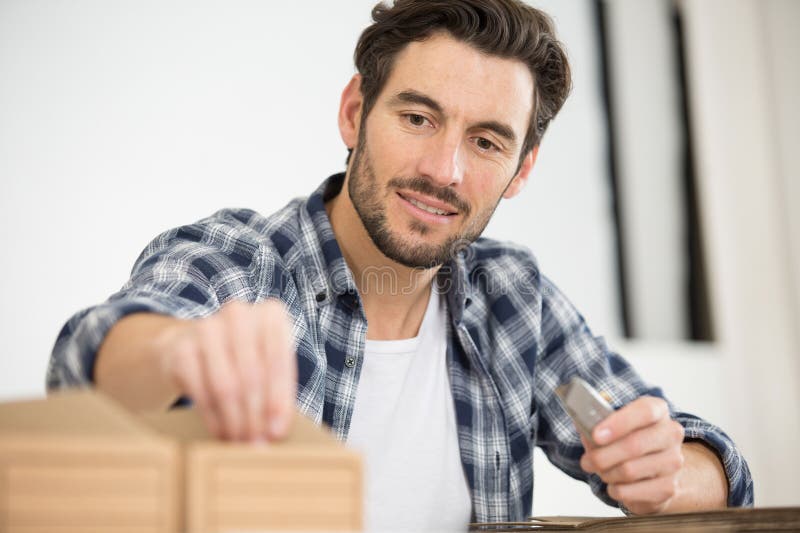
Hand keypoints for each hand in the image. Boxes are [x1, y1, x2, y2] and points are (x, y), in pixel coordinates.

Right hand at [156, 299, 296, 441]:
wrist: (191, 344)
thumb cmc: (243, 358)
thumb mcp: (267, 362)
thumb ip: (278, 391)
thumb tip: (275, 433)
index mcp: (270, 313)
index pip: (279, 360)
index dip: (279, 400)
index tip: (278, 432)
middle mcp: (239, 313)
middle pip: (252, 375)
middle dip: (256, 416)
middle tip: (258, 444)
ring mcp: (206, 327)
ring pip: (226, 386)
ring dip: (235, 421)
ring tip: (241, 442)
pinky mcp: (180, 348)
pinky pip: (201, 392)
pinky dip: (213, 418)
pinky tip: (221, 433)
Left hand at [579, 396, 684, 514]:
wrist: (656, 469)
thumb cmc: (629, 439)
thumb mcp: (614, 422)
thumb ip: (598, 418)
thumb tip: (584, 422)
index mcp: (658, 410)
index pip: (645, 411)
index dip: (619, 423)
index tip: (596, 435)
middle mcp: (670, 434)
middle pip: (634, 445)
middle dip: (602, 455)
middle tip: (587, 461)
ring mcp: (673, 461)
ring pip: (630, 470)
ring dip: (607, 473)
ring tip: (601, 472)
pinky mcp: (669, 487)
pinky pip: (632, 491)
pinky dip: (615, 490)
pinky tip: (614, 485)